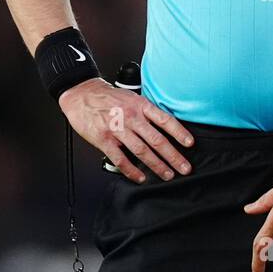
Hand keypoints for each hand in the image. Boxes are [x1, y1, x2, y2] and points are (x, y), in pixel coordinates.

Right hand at [58, 78, 193, 182]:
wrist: (82, 94)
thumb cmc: (108, 97)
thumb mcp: (132, 97)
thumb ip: (146, 111)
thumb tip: (164, 126)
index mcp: (141, 105)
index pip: (165, 120)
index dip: (179, 132)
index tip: (190, 143)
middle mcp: (132, 117)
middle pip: (157, 139)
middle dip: (173, 156)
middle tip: (184, 168)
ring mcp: (118, 129)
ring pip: (141, 151)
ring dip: (156, 165)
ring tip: (167, 174)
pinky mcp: (104, 140)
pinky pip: (120, 159)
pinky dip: (131, 170)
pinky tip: (140, 177)